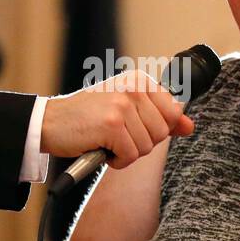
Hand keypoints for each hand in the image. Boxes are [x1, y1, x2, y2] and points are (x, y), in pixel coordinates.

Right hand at [41, 69, 193, 168]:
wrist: (50, 122)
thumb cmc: (88, 117)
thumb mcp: (126, 110)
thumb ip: (160, 116)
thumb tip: (189, 126)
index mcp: (140, 79)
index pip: (173, 112)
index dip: (156, 129)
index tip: (134, 126)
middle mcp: (134, 87)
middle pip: (162, 132)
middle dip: (141, 142)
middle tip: (117, 135)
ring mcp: (123, 105)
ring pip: (147, 146)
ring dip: (127, 153)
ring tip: (107, 140)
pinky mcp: (112, 124)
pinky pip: (130, 156)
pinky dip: (116, 161)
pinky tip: (101, 148)